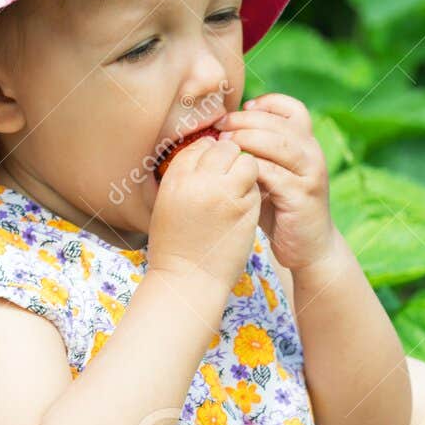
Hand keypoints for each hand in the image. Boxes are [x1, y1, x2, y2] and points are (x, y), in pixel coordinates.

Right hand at [147, 132, 260, 294]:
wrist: (188, 279)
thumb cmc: (176, 246)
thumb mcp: (168, 203)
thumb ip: (186, 176)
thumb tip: (208, 149)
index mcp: (175, 178)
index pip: (200, 145)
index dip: (211, 155)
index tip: (214, 171)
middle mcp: (198, 181)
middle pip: (226, 147)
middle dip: (232, 158)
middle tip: (230, 180)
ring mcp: (224, 193)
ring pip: (247, 162)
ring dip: (246, 174)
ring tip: (237, 194)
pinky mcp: (245, 209)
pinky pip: (256, 187)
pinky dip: (253, 194)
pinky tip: (242, 212)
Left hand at [216, 94, 335, 272]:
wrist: (309, 246)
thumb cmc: (282, 208)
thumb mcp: (272, 174)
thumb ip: (257, 152)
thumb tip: (222, 130)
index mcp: (306, 143)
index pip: (292, 108)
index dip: (266, 103)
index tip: (240, 110)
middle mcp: (313, 154)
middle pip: (279, 124)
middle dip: (245, 121)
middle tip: (220, 126)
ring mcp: (311, 174)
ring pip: (279, 145)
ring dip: (247, 140)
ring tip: (223, 144)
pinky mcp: (303, 196)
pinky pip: (275, 175)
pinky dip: (252, 169)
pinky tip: (234, 172)